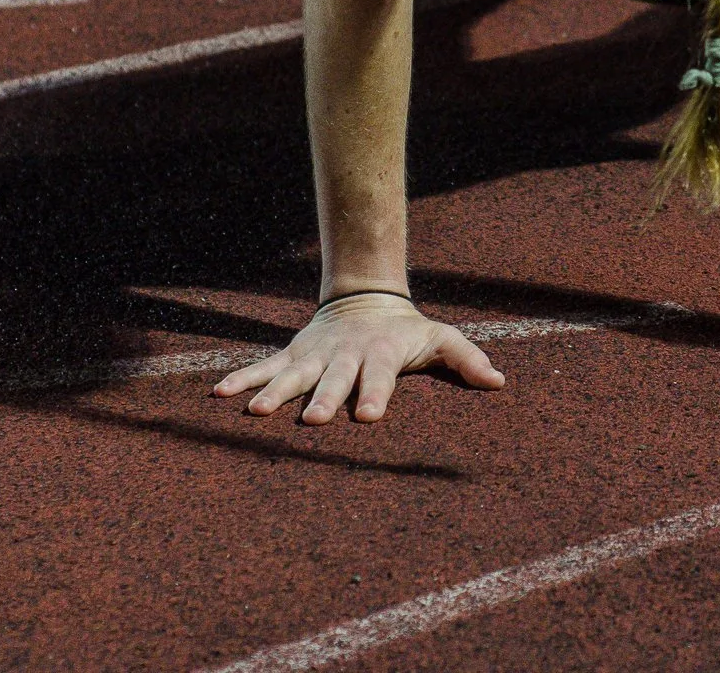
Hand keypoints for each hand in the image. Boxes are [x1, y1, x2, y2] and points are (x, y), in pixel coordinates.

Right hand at [212, 293, 506, 422]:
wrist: (366, 298)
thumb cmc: (408, 331)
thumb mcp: (440, 337)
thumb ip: (467, 359)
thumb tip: (499, 382)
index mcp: (381, 354)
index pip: (380, 377)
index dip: (375, 394)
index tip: (369, 417)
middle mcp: (345, 355)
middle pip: (334, 378)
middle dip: (323, 399)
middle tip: (314, 422)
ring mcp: (316, 355)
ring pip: (294, 374)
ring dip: (275, 391)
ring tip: (255, 411)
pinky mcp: (294, 354)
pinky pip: (265, 366)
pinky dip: (243, 378)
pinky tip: (219, 394)